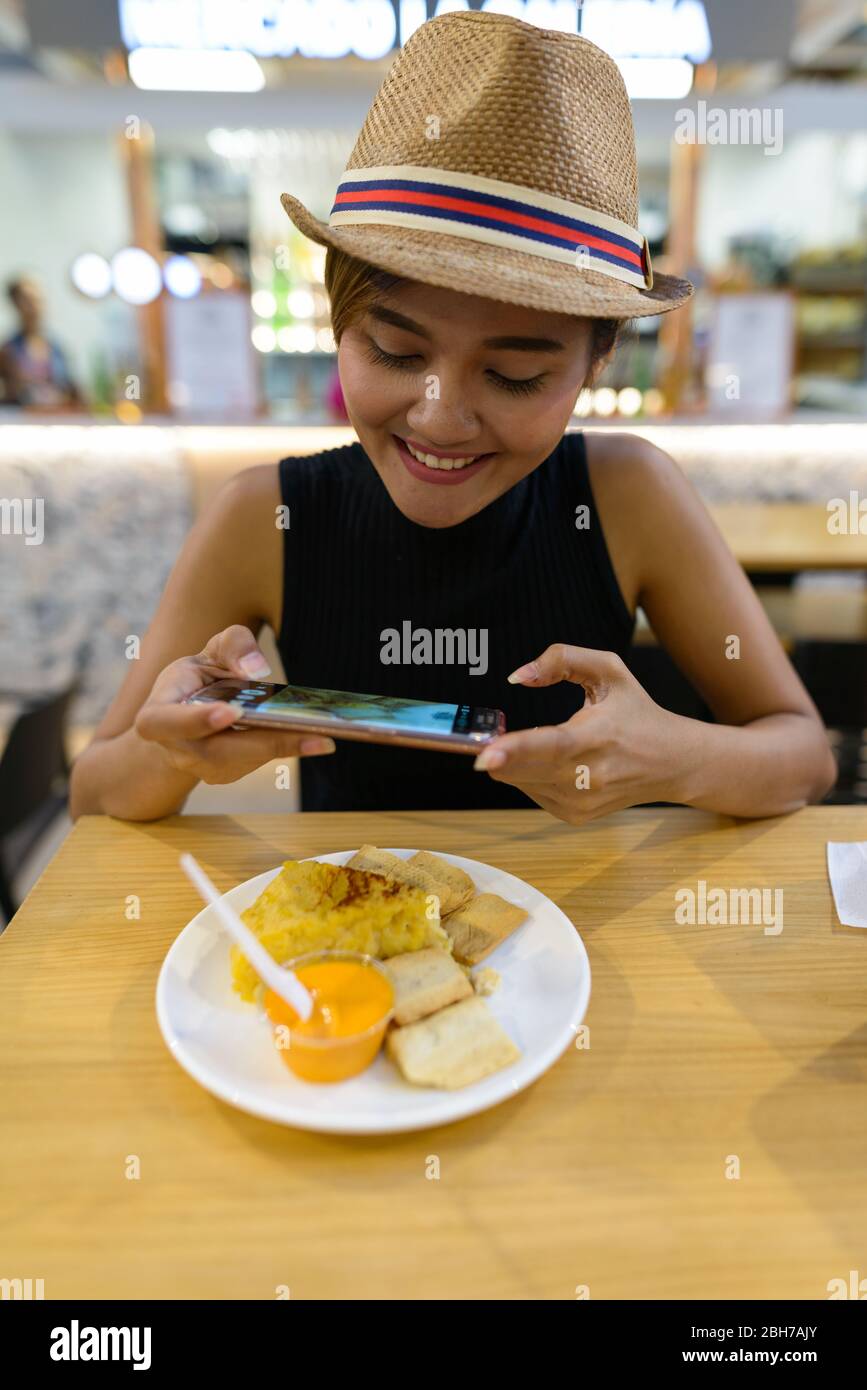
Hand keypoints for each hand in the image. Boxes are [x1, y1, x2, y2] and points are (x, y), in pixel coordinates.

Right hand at [134, 625, 335, 784]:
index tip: (230, 712)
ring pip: (243, 761)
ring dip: (284, 747)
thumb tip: (256, 669)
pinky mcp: (227, 773)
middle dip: (266, 743)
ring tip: (324, 733)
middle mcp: (177, 749)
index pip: (165, 723)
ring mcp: (201, 767)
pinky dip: (285, 748)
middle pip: (219, 752)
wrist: (186, 713)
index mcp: (158, 716)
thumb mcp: (210, 651)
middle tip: (314, 733)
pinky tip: (316, 737)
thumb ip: (233, 646)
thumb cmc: (197, 678)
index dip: (194, 721)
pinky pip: (257, 762)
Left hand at [473, 643, 689, 825]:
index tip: (484, 755)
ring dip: (518, 762)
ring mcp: (581, 802)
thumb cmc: (637, 712)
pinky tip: (559, 763)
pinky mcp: (575, 816)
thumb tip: (518, 676)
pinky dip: (532, 775)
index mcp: (597, 737)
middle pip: (522, 770)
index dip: (514, 750)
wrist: (672, 763)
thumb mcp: (609, 670)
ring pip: (519, 781)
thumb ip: (562, 659)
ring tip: (554, 744)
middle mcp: (589, 777)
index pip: (551, 746)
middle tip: (489, 736)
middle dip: (498, 753)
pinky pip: (530, 792)